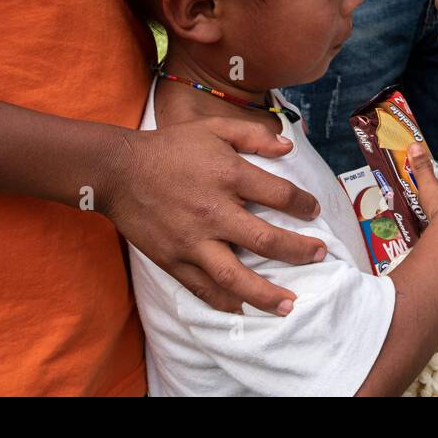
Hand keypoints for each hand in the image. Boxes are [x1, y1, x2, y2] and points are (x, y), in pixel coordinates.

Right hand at [107, 117, 325, 315]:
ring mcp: (193, 240)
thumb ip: (253, 135)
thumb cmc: (170, 146)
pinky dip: (225, 302)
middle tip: (319, 256)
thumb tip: (289, 147)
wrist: (118, 170)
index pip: (279, 195)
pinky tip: (243, 310)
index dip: (303, 204)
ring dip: (266, 294)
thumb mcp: (213, 127)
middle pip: (266, 240)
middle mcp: (214, 211)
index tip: (314, 211)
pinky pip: (202, 288)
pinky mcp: (173, 259)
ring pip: (235, 276)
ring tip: (289, 305)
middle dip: (298, 252)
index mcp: (228, 175)